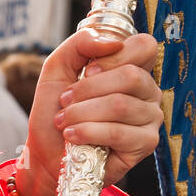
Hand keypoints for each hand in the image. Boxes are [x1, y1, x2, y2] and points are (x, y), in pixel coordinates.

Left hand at [18, 29, 163, 195]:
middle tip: (66, 100)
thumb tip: (112, 43)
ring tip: (65, 122)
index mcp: (132, 67)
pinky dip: (88, 132)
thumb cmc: (55, 110)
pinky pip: (119, 132)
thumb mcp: (58, 67)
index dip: (111, 57)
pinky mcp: (146, 144)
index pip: (144, 46)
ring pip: (120, 105)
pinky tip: (74, 136)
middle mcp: (148, 91)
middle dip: (88, 89)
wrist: (45, 152)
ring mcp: (150, 118)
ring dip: (81, 113)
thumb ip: (81, 44)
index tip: (87, 71)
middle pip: (131, 76)